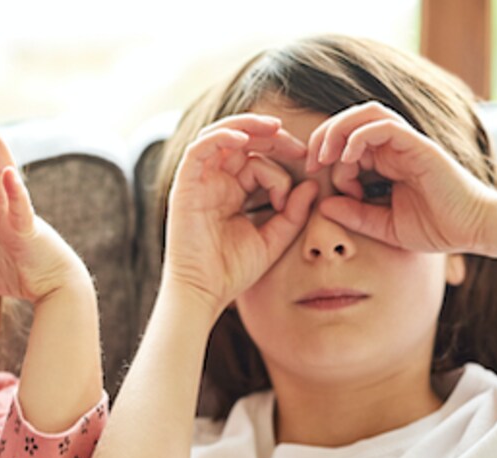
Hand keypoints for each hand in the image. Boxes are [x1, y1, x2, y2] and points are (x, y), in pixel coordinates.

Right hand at [164, 114, 314, 314]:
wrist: (204, 291)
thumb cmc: (233, 271)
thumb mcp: (274, 239)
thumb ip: (294, 214)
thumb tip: (311, 185)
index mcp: (233, 193)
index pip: (259, 161)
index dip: (283, 161)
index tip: (308, 169)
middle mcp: (215, 182)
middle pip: (242, 142)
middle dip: (272, 137)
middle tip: (299, 146)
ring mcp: (199, 182)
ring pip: (221, 136)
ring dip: (247, 126)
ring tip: (274, 128)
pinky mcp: (185, 184)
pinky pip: (200, 149)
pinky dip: (220, 137)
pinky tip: (244, 139)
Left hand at [309, 101, 496, 253]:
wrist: (475, 230)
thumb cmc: (436, 228)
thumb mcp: (383, 226)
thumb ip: (354, 215)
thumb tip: (323, 205)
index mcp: (386, 162)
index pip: (346, 139)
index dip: (326, 156)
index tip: (319, 182)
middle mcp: (395, 147)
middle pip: (352, 119)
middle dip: (323, 135)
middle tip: (311, 163)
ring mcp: (408, 144)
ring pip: (366, 113)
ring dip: (338, 129)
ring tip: (325, 156)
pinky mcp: (420, 146)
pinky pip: (385, 126)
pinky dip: (360, 136)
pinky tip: (349, 158)